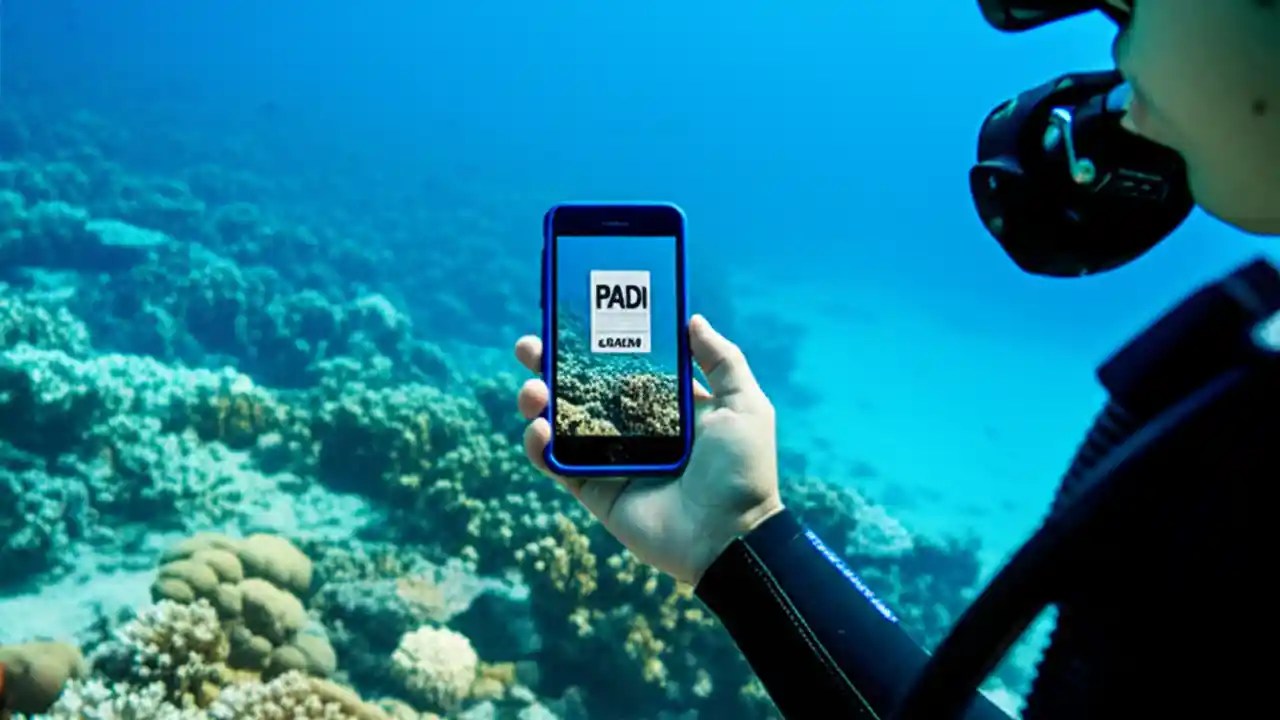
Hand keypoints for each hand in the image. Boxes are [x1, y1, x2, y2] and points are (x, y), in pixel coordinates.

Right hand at [513, 314, 783, 585]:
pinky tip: (539, 430)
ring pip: (562, 424)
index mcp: (667, 406)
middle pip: (583, 389)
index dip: (596, 344)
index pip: (622, 366)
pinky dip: (540, 448)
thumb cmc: (743, 470)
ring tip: (532, 389)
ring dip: (538, 402)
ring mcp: (612, 460)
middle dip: (551, 365)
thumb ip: (723, 360)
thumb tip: (693, 320)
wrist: (732, 536)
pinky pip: (558, 466)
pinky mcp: (596, 492)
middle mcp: (635, 429)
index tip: (570, 318)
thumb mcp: (745, 405)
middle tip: (530, 347)